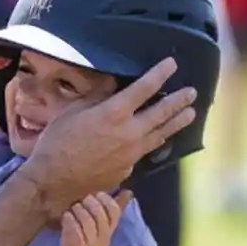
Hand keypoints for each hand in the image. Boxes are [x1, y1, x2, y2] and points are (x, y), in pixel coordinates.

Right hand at [20, 58, 195, 217]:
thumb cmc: (56, 142)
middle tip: (192, 92)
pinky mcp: (128, 169)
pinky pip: (145, 152)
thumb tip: (113, 85)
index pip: (144, 88)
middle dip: (178, 100)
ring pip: (160, 135)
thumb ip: (97, 97)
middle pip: (161, 113)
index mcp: (114, 113)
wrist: (54, 181)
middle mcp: (129, 133)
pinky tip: (159, 139)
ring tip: (191, 114)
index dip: (160, 74)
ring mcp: (131, 154)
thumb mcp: (72, 112)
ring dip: (177, 123)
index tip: (172, 64)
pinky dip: (154, 141)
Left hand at [58, 191, 131, 245]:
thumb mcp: (100, 229)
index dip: (107, 200)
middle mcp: (102, 238)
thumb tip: (127, 192)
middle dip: (92, 204)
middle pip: (100, 216)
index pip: (115, 213)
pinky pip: (74, 230)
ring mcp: (89, 245)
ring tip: (73, 208)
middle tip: (84, 200)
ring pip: (87, 222)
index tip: (99, 194)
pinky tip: (66, 217)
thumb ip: (109, 211)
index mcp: (109, 232)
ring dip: (79, 211)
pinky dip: (69, 220)